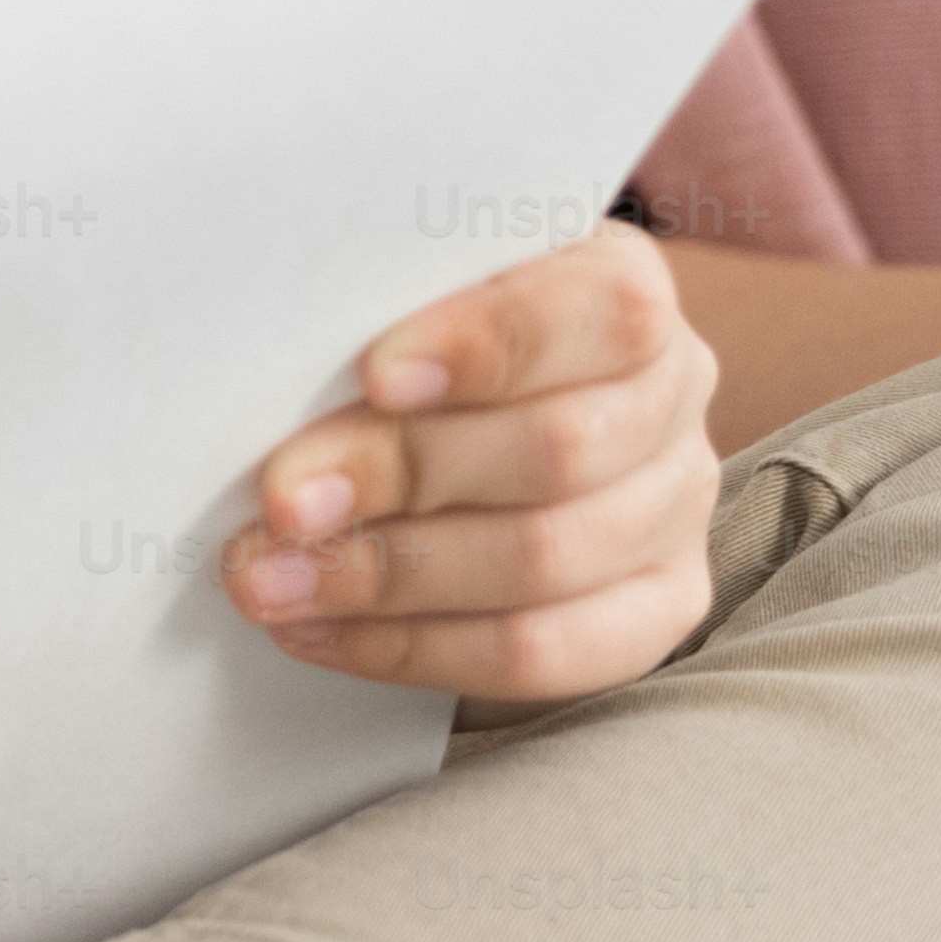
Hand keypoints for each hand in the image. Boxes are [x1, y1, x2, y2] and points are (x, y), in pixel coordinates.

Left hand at [220, 224, 723, 708]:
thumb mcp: (405, 290)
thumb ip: (376, 303)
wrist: (463, 423)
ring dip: (386, 576)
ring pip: (543, 563)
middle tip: (282, 501)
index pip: (599, 313)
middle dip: (401, 476)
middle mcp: (670, 394)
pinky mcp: (655, 609)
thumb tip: (282, 355)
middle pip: (559, 449)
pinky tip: (320, 629)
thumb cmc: (412, 340)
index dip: (488, 346)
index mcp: (621, 288)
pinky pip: (541, 654)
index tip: (374, 376)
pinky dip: (413, 648)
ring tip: (268, 579)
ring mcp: (672, 509)